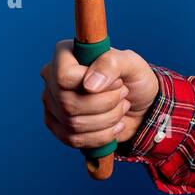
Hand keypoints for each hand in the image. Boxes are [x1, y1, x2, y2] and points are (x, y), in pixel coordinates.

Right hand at [40, 40, 159, 149]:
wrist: (141, 105)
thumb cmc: (134, 79)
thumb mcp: (131, 63)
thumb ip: (111, 64)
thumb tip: (89, 85)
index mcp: (66, 55)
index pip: (64, 77)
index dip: (94, 83)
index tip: (117, 81)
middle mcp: (52, 79)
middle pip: (68, 103)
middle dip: (106, 103)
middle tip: (123, 93)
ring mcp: (53, 105)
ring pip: (73, 124)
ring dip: (108, 119)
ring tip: (121, 107)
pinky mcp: (59, 127)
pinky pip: (74, 140)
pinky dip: (102, 135)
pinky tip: (116, 125)